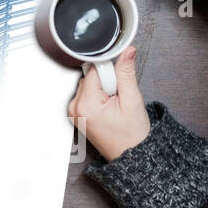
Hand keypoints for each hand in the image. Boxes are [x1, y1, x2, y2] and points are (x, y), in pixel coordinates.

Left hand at [67, 45, 150, 160]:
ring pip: (89, 85)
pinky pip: (87, 94)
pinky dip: (99, 97)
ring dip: (103, 90)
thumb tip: (126, 52)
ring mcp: (74, 112)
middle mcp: (74, 108)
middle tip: (118, 99)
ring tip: (114, 106)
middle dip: (107, 83)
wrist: (131, 155)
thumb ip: (126, 73)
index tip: (119, 83)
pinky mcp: (77, 113)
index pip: (93, 71)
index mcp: (85, 105)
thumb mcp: (133, 100)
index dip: (110, 73)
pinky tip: (108, 109)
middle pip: (89, 77)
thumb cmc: (132, 136)